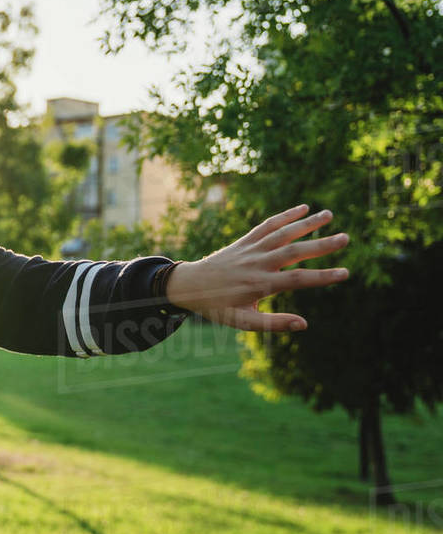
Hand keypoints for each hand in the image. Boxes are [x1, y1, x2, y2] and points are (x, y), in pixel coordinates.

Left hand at [165, 204, 349, 331]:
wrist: (188, 286)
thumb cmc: (216, 307)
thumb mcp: (242, 322)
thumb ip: (273, 323)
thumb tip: (304, 325)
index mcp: (260, 284)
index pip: (298, 279)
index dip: (323, 276)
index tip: (345, 273)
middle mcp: (258, 263)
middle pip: (294, 251)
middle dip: (321, 245)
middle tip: (346, 238)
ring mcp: (251, 249)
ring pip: (282, 233)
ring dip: (306, 223)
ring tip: (329, 214)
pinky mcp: (244, 241)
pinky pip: (266, 226)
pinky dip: (285, 216)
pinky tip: (302, 208)